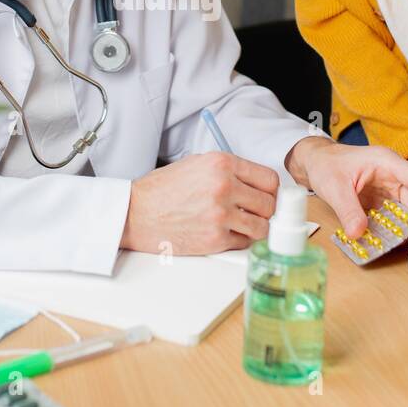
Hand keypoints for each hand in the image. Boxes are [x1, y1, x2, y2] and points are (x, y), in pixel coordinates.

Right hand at [122, 153, 277, 254]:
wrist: (136, 212)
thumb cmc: (162, 189)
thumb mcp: (196, 164)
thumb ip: (228, 170)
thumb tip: (255, 183)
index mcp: (222, 164)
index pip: (268, 179)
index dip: (271, 190)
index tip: (267, 197)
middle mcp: (224, 187)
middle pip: (269, 204)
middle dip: (265, 210)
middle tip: (256, 213)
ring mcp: (220, 214)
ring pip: (262, 227)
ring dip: (255, 228)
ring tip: (242, 225)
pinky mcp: (215, 239)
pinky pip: (243, 243)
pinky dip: (238, 240)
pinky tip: (224, 233)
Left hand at [285, 136, 407, 237]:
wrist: (316, 162)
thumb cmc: (326, 165)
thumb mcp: (334, 187)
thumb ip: (347, 210)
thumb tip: (358, 234)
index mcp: (388, 162)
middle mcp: (394, 175)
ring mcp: (389, 188)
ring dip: (407, 227)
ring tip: (398, 243)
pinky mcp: (382, 200)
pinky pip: (394, 216)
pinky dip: (393, 229)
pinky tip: (386, 241)